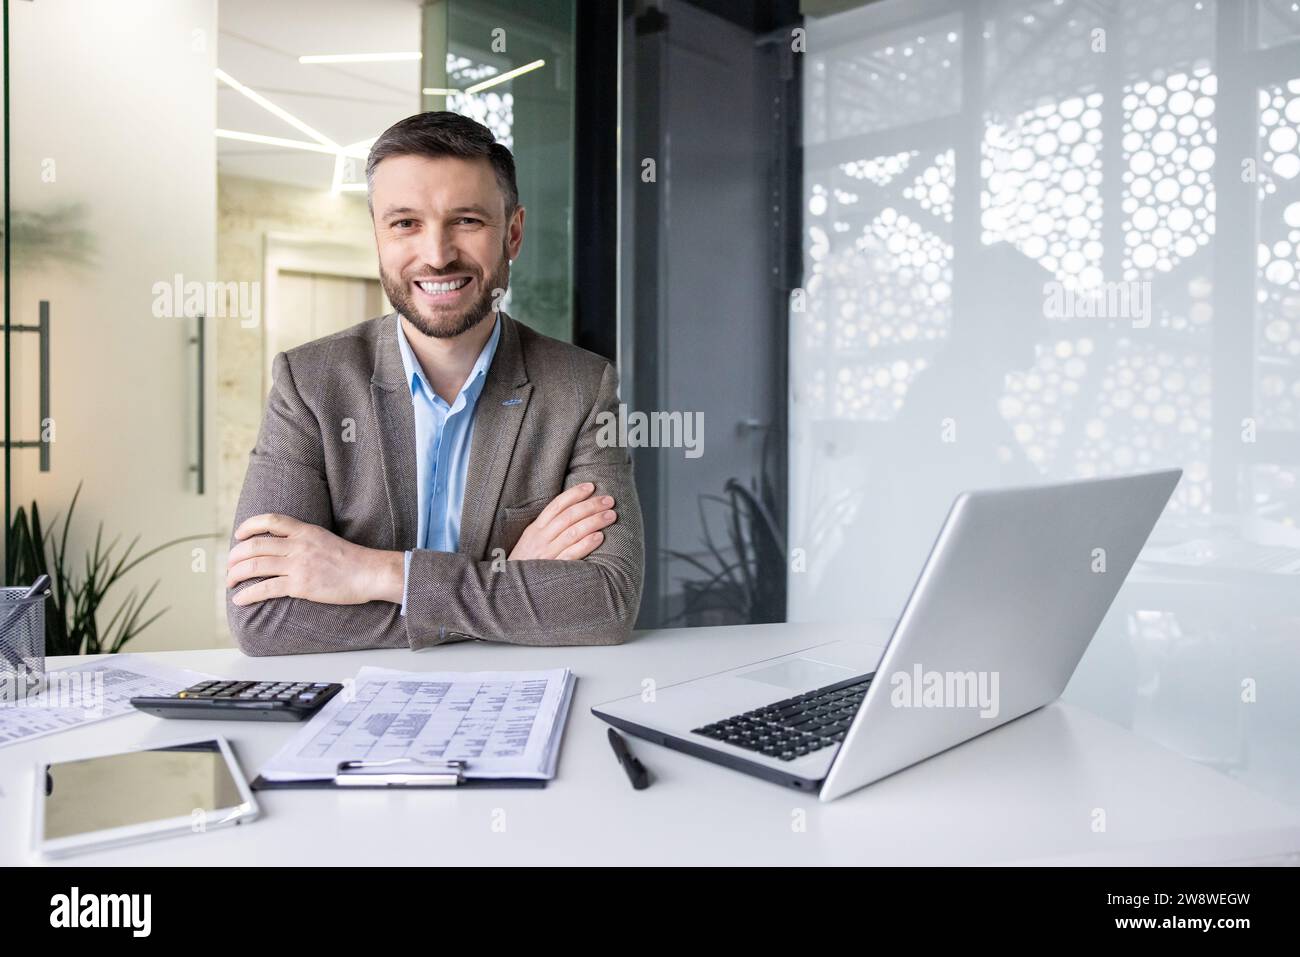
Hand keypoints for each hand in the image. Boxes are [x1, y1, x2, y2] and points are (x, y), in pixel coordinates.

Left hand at [227, 514, 403, 605]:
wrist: (369, 574)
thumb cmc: (352, 560)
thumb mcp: (325, 540)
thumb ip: (305, 540)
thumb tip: (285, 547)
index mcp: (306, 531)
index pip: (270, 520)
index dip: (249, 526)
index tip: (239, 535)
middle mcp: (299, 545)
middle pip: (255, 546)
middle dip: (235, 556)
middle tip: (230, 566)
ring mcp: (298, 565)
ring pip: (256, 566)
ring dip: (236, 574)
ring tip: (230, 582)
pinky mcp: (300, 585)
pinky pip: (266, 588)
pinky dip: (248, 594)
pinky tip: (240, 599)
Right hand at [508, 482, 617, 560]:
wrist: (508, 589)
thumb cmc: (524, 565)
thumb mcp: (530, 542)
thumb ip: (547, 529)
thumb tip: (572, 514)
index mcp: (535, 529)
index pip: (556, 505)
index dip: (574, 494)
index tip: (591, 486)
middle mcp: (540, 539)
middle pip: (568, 516)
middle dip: (590, 506)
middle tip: (609, 500)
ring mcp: (546, 554)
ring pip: (572, 532)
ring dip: (594, 521)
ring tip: (610, 515)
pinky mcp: (552, 570)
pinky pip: (571, 554)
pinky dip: (586, 544)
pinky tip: (599, 537)